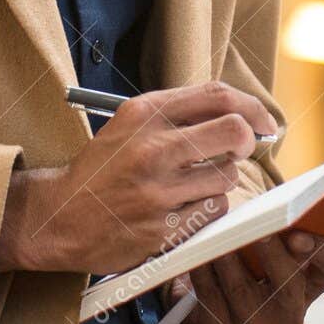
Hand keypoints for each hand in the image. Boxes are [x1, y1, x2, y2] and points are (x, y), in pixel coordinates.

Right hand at [0, 82, 276, 275]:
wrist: (59, 217)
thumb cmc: (100, 171)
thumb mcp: (128, 126)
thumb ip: (177, 114)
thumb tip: (239, 113)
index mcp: (144, 114)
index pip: (218, 95)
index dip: (253, 106)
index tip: (264, 121)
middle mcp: (151, 148)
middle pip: (234, 132)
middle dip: (249, 142)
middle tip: (242, 150)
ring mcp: (157, 190)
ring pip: (226, 178)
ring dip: (219, 181)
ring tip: (192, 185)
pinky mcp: (162, 228)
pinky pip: (210, 213)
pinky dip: (203, 211)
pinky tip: (179, 209)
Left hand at [169, 230, 323, 323]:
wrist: (221, 278)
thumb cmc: (260, 245)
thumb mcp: (285, 232)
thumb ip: (297, 220)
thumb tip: (290, 224)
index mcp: (320, 280)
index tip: (301, 234)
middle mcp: (292, 314)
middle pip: (288, 289)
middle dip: (271, 258)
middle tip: (258, 233)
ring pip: (243, 293)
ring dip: (230, 263)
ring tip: (218, 238)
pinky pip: (209, 303)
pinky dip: (202, 275)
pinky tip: (196, 254)